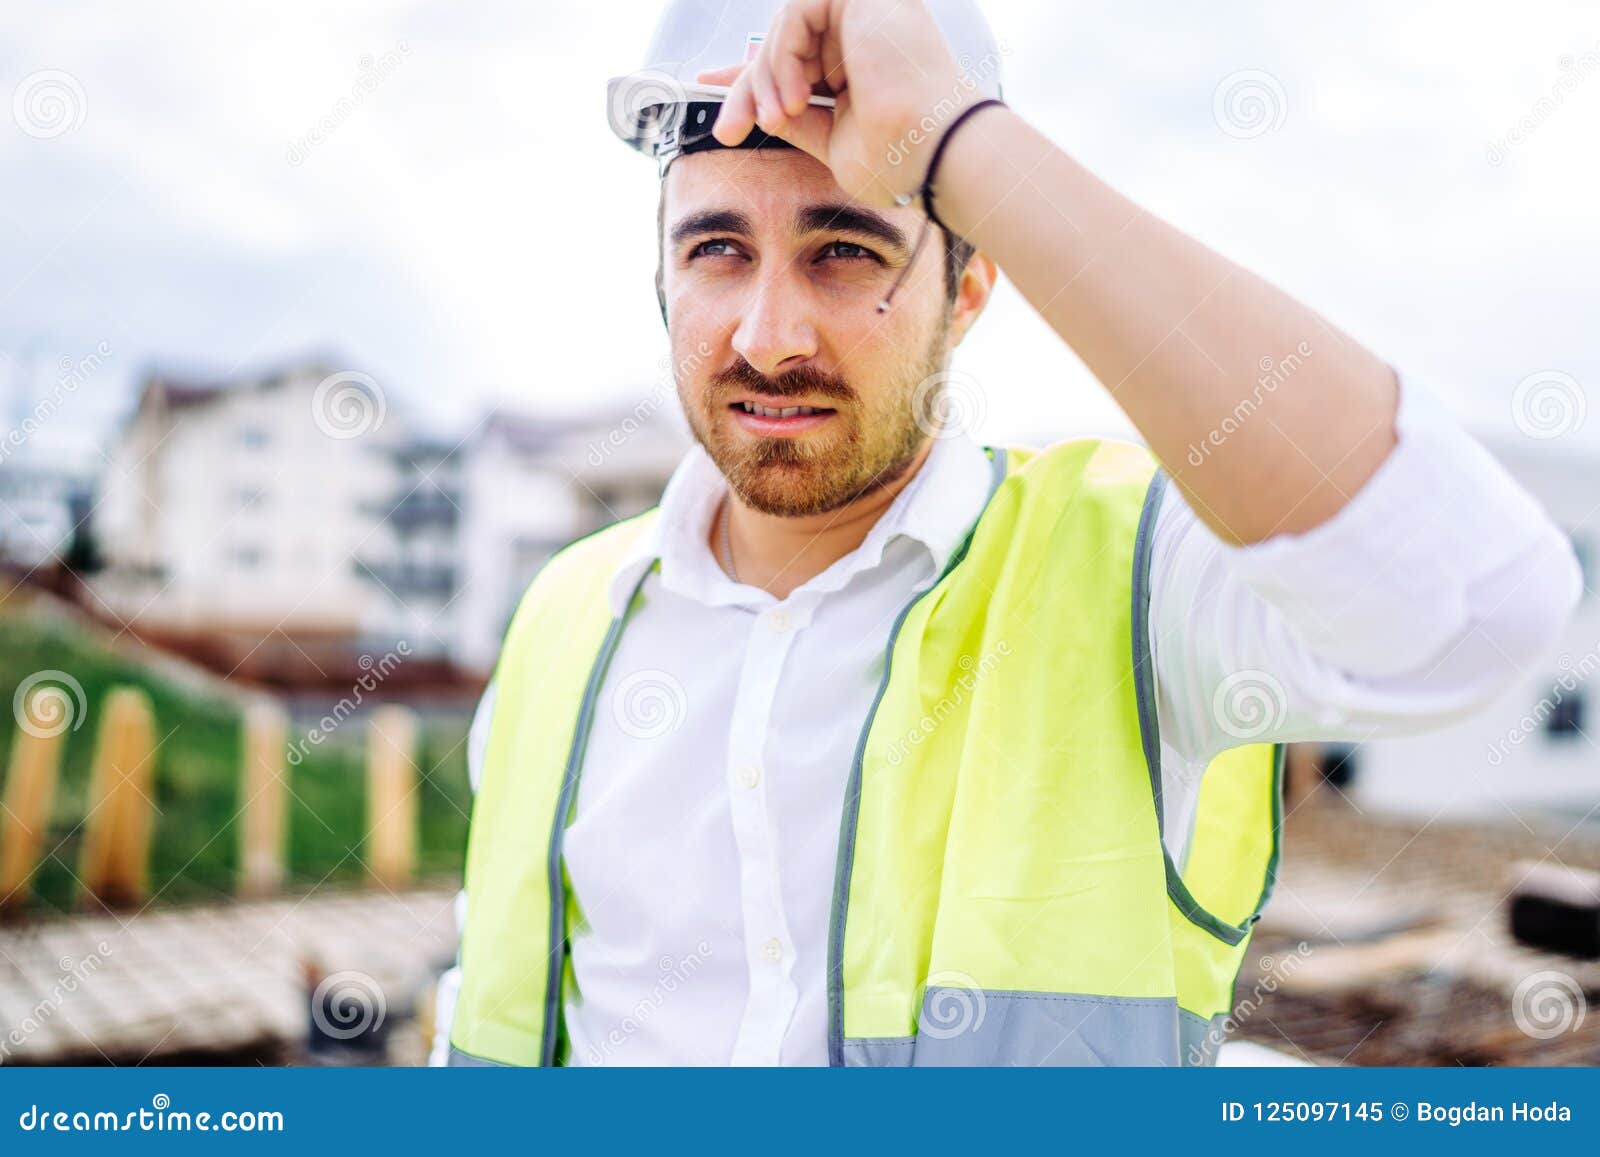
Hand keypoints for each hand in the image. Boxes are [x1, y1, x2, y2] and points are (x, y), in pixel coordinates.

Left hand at [696, 0, 965, 207]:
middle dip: (747, 87)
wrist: (930, 153)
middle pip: (781, 43)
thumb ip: (793, 115)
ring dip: (767, 79)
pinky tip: (796, 98)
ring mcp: (865, 11)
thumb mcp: (829, 139)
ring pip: (783, 29)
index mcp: (859, 62)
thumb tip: (753, 105)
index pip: (794, 53)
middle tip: (730, 130)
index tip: (704, 83)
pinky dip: (782, 57)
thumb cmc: (898, 159)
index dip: (747, 70)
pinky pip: (794, 13)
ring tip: (781, 120)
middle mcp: (863, 31)